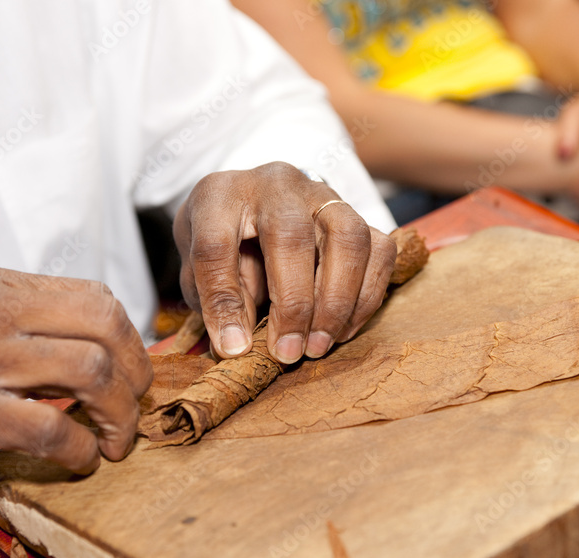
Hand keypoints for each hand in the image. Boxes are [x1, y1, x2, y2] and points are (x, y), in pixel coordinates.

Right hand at [0, 268, 152, 507]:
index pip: (94, 295)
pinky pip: (55, 427)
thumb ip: (16, 329)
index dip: (128, 339)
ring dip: (118, 415)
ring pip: (93, 369)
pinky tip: (77, 461)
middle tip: (131, 409)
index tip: (129, 374)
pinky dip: (80, 450)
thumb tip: (87, 355)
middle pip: (106, 322)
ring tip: (110, 442)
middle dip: (136, 372)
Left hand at [173, 162, 396, 363]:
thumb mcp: (200, 271)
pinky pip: (378, 250)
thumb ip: (216, 302)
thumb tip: (237, 347)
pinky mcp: (354, 213)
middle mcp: (275, 184)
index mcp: (221, 195)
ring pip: (347, 237)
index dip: (223, 300)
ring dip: (337, 301)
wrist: (250, 209)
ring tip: (318, 345)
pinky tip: (342, 330)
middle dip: (292, 304)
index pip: (216, 244)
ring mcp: (321, 194)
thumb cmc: (223, 243)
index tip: (235, 346)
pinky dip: (366, 296)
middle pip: (290, 235)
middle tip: (288, 352)